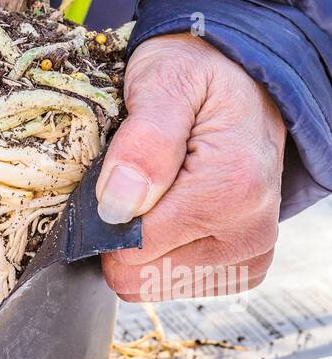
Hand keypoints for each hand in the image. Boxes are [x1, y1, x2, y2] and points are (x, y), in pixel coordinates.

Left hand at [96, 33, 285, 301]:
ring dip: (142, 241)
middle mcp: (249, 231)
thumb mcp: (164, 81)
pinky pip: (176, 284)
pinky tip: (171, 208)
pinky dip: (162, 250)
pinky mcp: (243, 265)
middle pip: (141, 275)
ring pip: (154, 285)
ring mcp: (250, 254)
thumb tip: (118, 206)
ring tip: (158, 188)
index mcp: (232, 188)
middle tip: (135, 179)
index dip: (107, 214)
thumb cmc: (199, 73)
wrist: (243, 76)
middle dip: (123, 231)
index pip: (134, 250)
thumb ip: (144, 141)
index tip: (115, 173)